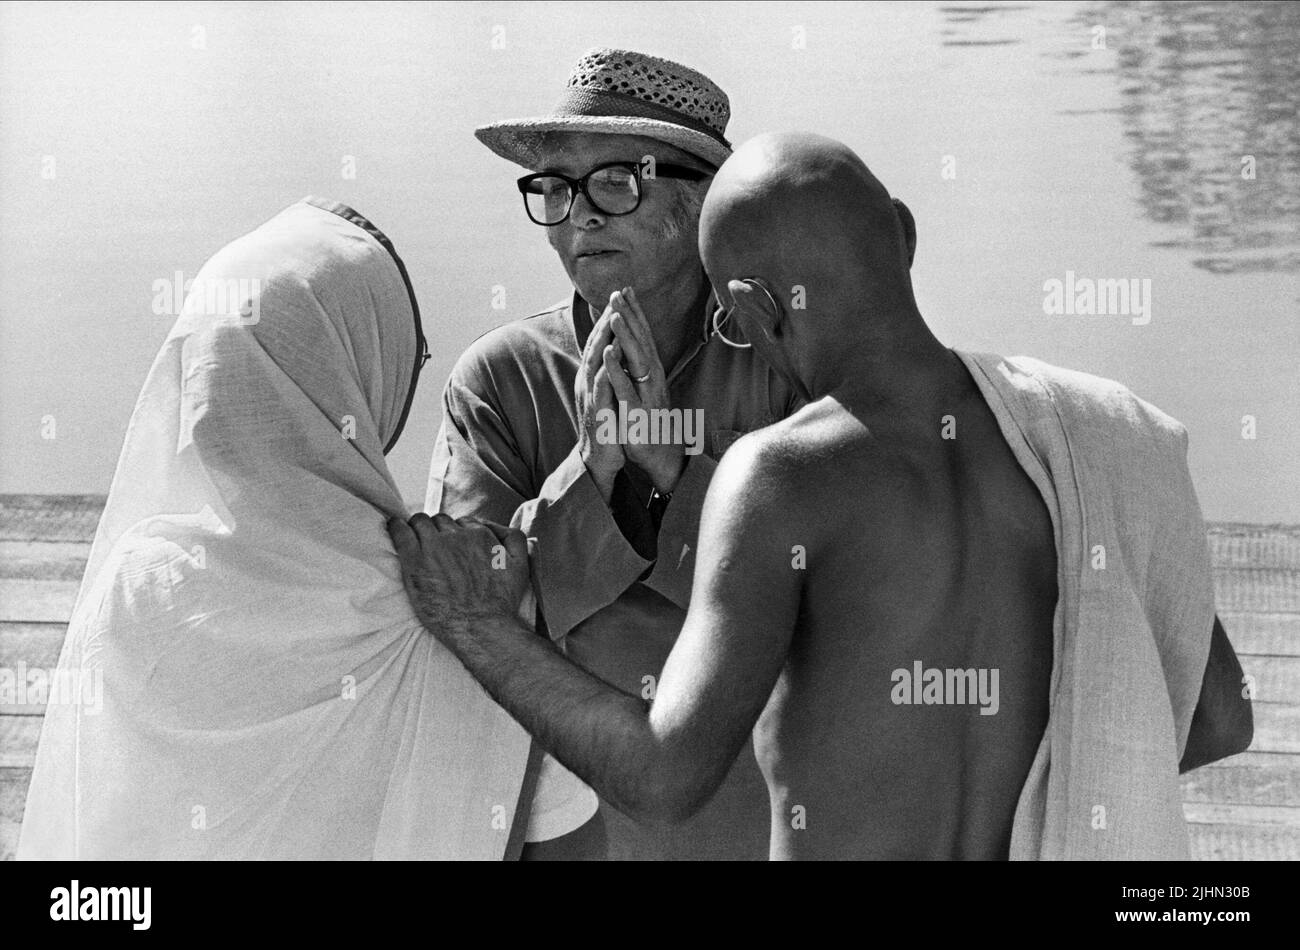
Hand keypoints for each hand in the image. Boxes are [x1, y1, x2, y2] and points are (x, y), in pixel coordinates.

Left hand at [386, 513, 530, 642]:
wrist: (481, 626)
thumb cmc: (500, 601)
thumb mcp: (521, 565)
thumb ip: (514, 538)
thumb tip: (496, 526)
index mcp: (480, 535)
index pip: (462, 523)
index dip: (457, 534)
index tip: (453, 546)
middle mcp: (457, 537)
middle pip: (440, 521)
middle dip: (438, 531)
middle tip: (435, 549)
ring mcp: (433, 547)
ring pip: (420, 521)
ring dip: (418, 528)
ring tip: (415, 541)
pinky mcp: (414, 560)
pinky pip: (399, 530)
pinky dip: (396, 526)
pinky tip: (394, 528)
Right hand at [575, 306, 624, 500]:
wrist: (599, 458)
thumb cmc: (607, 424)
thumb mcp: (608, 392)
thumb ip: (610, 370)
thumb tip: (615, 348)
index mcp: (593, 374)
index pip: (602, 340)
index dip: (610, 317)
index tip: (621, 294)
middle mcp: (589, 381)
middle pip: (597, 344)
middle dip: (606, 319)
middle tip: (616, 294)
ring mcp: (591, 396)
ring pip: (596, 361)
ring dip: (603, 338)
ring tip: (612, 316)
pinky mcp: (597, 412)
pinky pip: (601, 388)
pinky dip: (606, 371)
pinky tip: (611, 356)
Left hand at [604, 287, 685, 492]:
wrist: (658, 454)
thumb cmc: (646, 417)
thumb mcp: (641, 387)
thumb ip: (636, 365)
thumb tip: (627, 341)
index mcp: (651, 371)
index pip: (643, 335)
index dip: (635, 312)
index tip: (626, 289)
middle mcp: (653, 378)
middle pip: (642, 341)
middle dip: (630, 316)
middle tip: (620, 292)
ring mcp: (647, 394)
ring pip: (638, 361)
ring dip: (627, 337)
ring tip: (615, 316)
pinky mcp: (637, 412)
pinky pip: (626, 388)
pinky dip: (617, 371)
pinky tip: (608, 355)